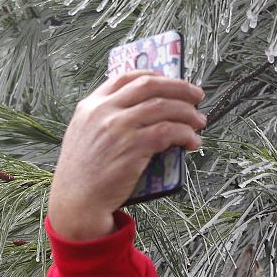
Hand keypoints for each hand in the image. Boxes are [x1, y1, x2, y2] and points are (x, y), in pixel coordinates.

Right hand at [48, 70, 205, 240]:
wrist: (77, 200)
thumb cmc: (83, 173)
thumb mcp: (84, 134)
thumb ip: (105, 117)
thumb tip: (145, 110)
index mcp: (91, 105)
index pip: (125, 77)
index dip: (153, 76)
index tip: (170, 80)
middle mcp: (104, 111)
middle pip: (149, 86)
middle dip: (179, 88)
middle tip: (196, 96)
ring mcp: (118, 128)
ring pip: (163, 107)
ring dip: (187, 112)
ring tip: (199, 121)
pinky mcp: (132, 147)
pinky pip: (168, 132)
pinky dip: (185, 134)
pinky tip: (192, 141)